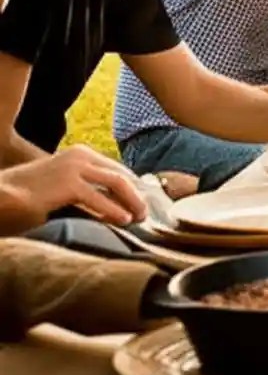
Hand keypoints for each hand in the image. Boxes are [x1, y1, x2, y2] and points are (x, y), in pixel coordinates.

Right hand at [2, 146, 147, 225]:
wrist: (1, 196)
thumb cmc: (32, 196)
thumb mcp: (66, 187)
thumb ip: (90, 188)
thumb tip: (120, 203)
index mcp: (81, 154)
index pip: (117, 170)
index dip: (134, 188)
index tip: (143, 203)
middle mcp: (80, 156)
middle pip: (121, 175)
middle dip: (137, 195)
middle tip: (146, 213)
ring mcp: (74, 167)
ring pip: (117, 183)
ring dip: (133, 202)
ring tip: (139, 218)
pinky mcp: (68, 184)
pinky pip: (100, 198)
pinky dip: (114, 210)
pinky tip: (123, 220)